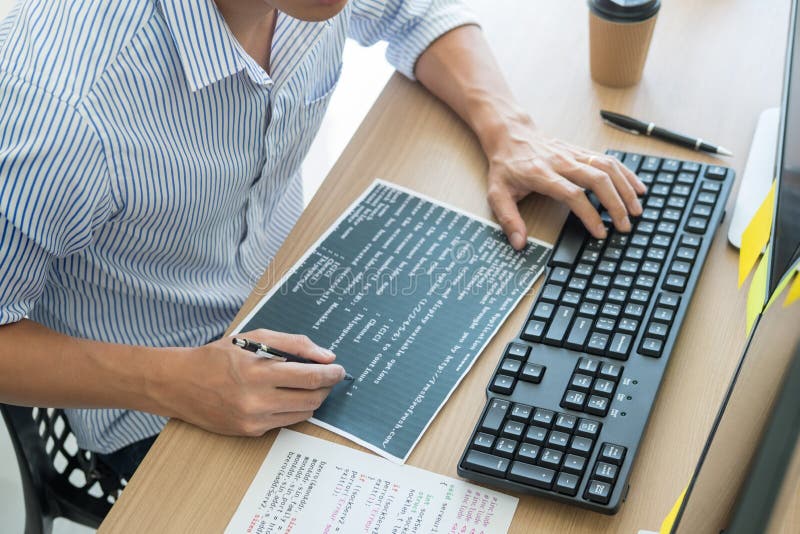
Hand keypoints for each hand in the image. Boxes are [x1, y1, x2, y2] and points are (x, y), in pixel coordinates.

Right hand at [153, 329, 344, 436]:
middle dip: (326, 387)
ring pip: (303, 413)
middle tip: (329, 376)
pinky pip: (286, 422)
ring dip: (313, 399)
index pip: (310, 377)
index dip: (331, 373)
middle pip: (311, 398)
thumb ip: (294, 344)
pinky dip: (294, 409)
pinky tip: (288, 397)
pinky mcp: (250, 432)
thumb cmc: (218, 356)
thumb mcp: (254, 338)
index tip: (339, 369)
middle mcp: (257, 399)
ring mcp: (254, 419)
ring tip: (308, 385)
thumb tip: (327, 356)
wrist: (179, 383)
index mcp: (258, 371)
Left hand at [484, 116, 645, 248]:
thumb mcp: (497, 194)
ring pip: (607, 167)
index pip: (572, 195)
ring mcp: (574, 155)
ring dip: (626, 188)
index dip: (589, 214)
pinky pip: (609, 160)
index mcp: (541, 175)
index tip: (600, 233)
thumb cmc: (505, 166)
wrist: (510, 134)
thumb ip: (508, 220)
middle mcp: (562, 162)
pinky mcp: (582, 151)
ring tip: (638, 210)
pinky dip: (626, 173)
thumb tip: (519, 244)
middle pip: (597, 180)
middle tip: (625, 225)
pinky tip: (638, 187)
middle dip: (615, 204)